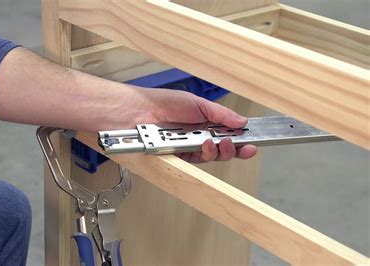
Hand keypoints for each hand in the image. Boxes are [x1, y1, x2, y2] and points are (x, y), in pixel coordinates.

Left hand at [142, 88, 256, 162]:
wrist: (140, 111)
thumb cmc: (163, 103)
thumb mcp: (198, 104)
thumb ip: (220, 114)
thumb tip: (241, 121)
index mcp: (204, 122)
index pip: (227, 133)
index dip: (241, 139)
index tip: (252, 142)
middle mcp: (198, 136)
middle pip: (222, 149)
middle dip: (234, 149)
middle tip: (242, 146)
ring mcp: (189, 147)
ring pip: (211, 157)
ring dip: (219, 151)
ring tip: (220, 142)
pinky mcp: (179, 157)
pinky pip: (196, 160)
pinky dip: (204, 153)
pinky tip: (206, 145)